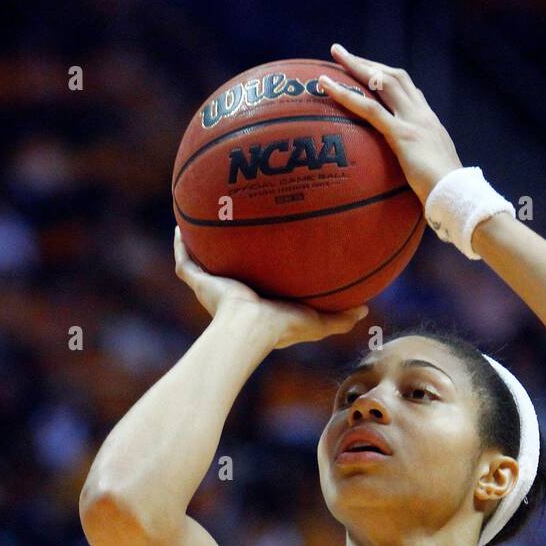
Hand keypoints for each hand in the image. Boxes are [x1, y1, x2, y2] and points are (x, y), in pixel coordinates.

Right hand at [173, 228, 367, 349]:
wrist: (249, 329)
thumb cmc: (281, 327)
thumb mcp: (316, 321)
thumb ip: (339, 317)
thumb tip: (365, 311)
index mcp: (256, 301)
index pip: (260, 279)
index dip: (262, 266)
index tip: (269, 247)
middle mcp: (232, 293)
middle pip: (229, 266)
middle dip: (231, 250)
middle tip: (237, 225)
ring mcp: (212, 288)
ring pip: (203, 262)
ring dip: (201, 243)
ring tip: (204, 216)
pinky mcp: (198, 282)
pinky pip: (185, 260)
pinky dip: (180, 244)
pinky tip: (179, 225)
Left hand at [318, 44, 463, 205]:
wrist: (457, 195)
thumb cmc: (447, 194)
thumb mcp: (435, 173)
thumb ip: (423, 166)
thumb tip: (413, 177)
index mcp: (430, 122)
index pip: (409, 90)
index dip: (388, 78)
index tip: (371, 71)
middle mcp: (422, 115)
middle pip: (394, 77)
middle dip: (370, 63)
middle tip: (345, 54)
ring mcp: (412, 121)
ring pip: (381, 82)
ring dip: (357, 66)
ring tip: (336, 56)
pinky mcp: (401, 134)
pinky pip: (369, 109)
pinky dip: (345, 94)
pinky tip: (326, 85)